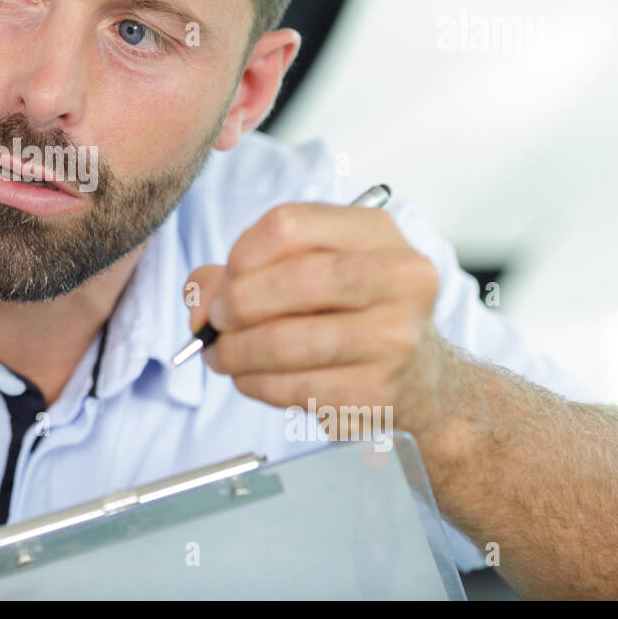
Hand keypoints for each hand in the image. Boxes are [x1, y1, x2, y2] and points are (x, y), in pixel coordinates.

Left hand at [185, 201, 447, 438]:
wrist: (418, 377)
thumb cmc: (348, 314)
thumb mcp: (306, 272)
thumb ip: (240, 272)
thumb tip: (200, 298)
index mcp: (376, 232)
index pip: (287, 226)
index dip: (241, 254)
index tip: (227, 278)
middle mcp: (399, 277)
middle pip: (291, 280)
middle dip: (235, 305)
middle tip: (213, 321)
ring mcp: (395, 337)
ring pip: (286, 341)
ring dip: (235, 352)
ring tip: (221, 355)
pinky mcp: (379, 392)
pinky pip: (294, 387)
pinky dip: (256, 384)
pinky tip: (251, 378)